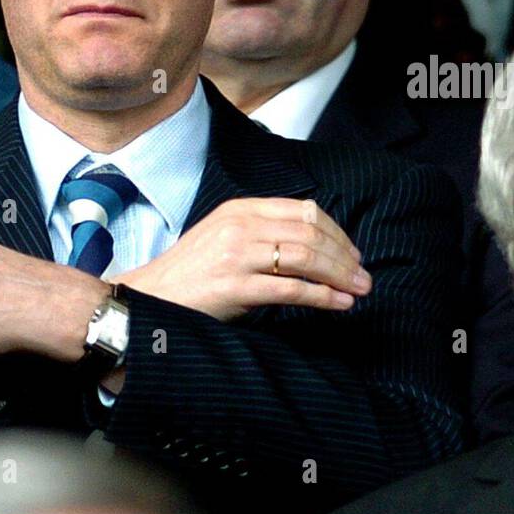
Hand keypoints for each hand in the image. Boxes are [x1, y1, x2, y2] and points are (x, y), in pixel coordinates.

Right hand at [117, 197, 370, 320]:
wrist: (150, 298)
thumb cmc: (193, 273)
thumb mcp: (227, 237)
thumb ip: (265, 232)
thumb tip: (318, 245)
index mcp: (242, 209)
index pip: (305, 211)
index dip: (337, 233)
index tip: (352, 254)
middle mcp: (241, 226)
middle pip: (312, 233)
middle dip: (345, 256)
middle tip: (363, 276)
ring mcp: (238, 254)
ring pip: (306, 258)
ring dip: (340, 276)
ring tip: (359, 290)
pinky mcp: (235, 286)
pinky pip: (292, 288)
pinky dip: (323, 296)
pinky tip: (339, 304)